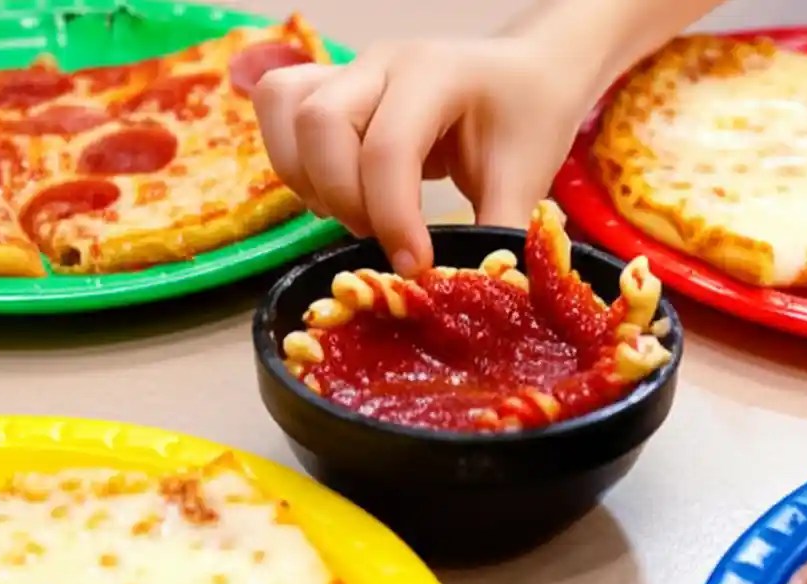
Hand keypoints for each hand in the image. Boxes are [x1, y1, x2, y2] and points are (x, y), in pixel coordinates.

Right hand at [252, 37, 596, 275]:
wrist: (526, 75)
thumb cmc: (527, 118)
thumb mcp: (525, 177)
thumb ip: (495, 234)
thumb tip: (474, 298)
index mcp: (437, 74)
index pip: (388, 148)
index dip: (393, 219)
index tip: (415, 267)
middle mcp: (383, 63)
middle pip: (320, 122)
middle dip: (344, 198)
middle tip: (381, 239)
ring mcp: (351, 70)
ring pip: (287, 111)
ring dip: (309, 180)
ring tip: (356, 217)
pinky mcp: (331, 86)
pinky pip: (279, 107)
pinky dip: (291, 159)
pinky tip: (333, 192)